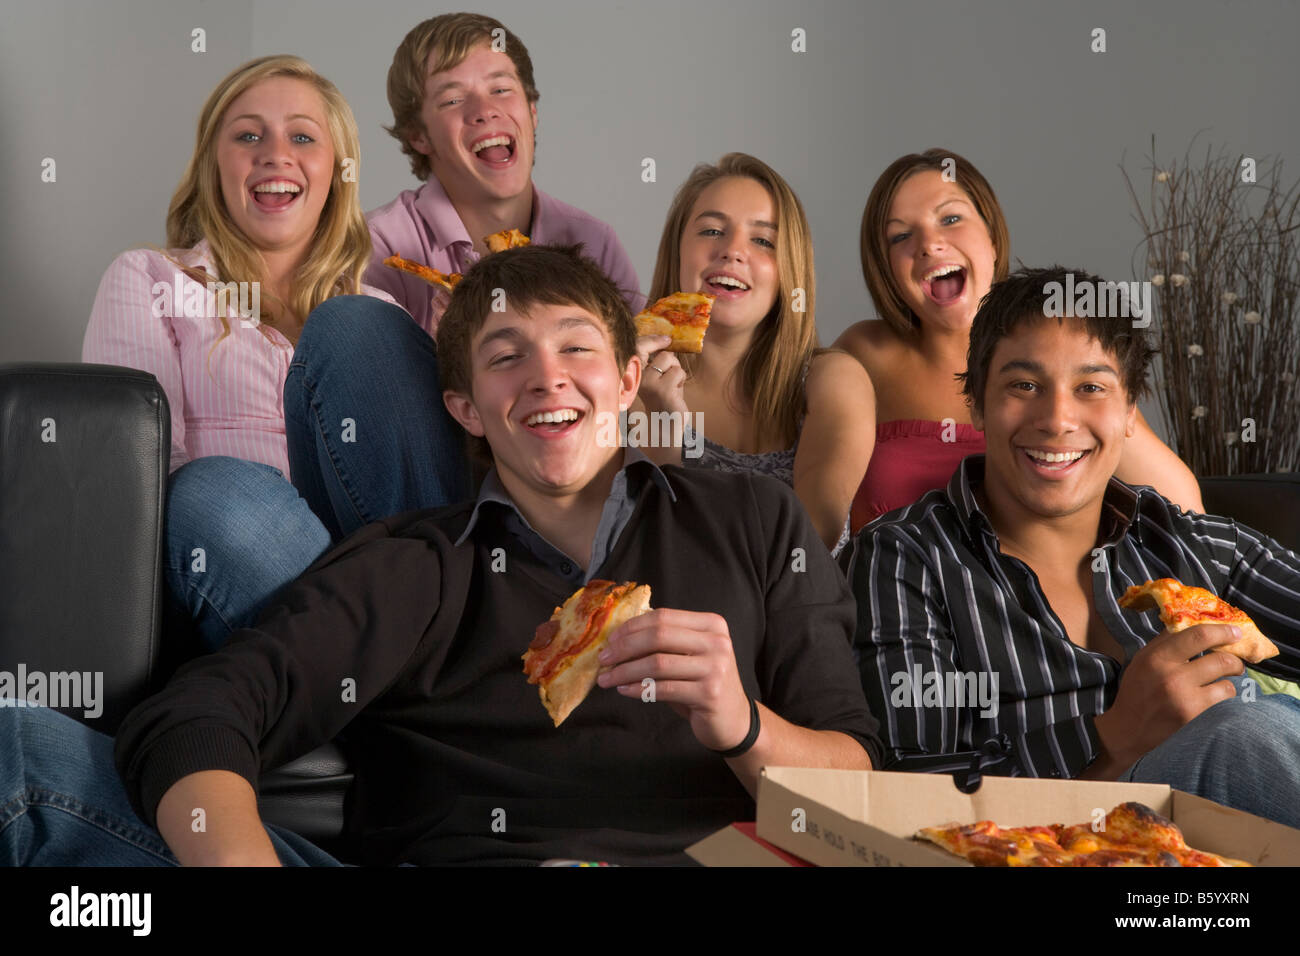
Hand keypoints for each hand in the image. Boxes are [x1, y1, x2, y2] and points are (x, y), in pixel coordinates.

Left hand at [596, 608, 751, 751]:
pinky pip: (663, 688)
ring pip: (658, 663)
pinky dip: (638, 688)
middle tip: (603, 659)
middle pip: (659, 636)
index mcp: (711, 624)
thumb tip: (618, 638)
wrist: (733, 719)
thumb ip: (664, 643)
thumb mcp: (688, 656)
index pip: (663, 617)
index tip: (610, 640)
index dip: (632, 627)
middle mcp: (717, 641)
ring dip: (625, 671)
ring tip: (607, 679)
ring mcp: (716, 667)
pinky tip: (624, 690)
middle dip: (625, 647)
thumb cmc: (702, 684)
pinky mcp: (709, 693)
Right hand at [634, 335, 688, 416]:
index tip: (667, 339)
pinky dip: (681, 381)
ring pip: (671, 361)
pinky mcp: (663, 389)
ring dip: (677, 373)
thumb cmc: (662, 399)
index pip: (638, 347)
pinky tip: (675, 393)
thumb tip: (666, 340)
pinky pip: (679, 372)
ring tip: (671, 387)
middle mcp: (636, 377)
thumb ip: (657, 361)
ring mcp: (649, 382)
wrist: (664, 424)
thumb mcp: (656, 377)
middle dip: (672, 363)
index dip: (653, 339)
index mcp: (632, 373)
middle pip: (663, 354)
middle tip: (670, 378)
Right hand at [1093, 624, 1244, 771]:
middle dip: (1235, 661)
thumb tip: (1195, 622)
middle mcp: (1173, 678)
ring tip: (1218, 687)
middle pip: (1222, 660)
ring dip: (1227, 685)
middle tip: (1235, 664)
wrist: (1128, 731)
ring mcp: (1186, 701)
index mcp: (1158, 658)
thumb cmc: (1137, 691)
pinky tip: (1211, 704)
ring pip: (1228, 686)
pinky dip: (1221, 703)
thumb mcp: (1143, 659)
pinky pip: (1223, 706)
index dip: (1223, 632)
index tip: (1236, 632)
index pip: (1199, 635)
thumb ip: (1167, 642)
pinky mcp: (1196, 720)